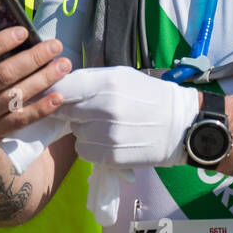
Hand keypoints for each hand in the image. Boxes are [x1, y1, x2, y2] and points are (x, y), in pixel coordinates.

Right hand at [0, 5, 72, 148]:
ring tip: (63, 65)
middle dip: (32, 60)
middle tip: (55, 46)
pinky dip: (40, 109)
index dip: (0, 42)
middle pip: (2, 75)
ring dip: (42, 80)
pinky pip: (20, 120)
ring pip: (14, 96)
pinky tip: (58, 96)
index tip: (24, 31)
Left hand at [54, 67, 201, 168]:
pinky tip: (106, 139)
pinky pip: (83, 151)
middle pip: (65, 111)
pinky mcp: (112, 157)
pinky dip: (90, 146)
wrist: (178, 125)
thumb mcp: (121, 75)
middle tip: (85, 110)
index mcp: (107, 84)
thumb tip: (59, 84)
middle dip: (71, 111)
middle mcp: (106, 109)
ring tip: (103, 125)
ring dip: (82, 130)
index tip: (54, 94)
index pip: (63, 88)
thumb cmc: (148, 95)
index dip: (55, 92)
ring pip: (75, 133)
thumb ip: (90, 79)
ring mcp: (109, 135)